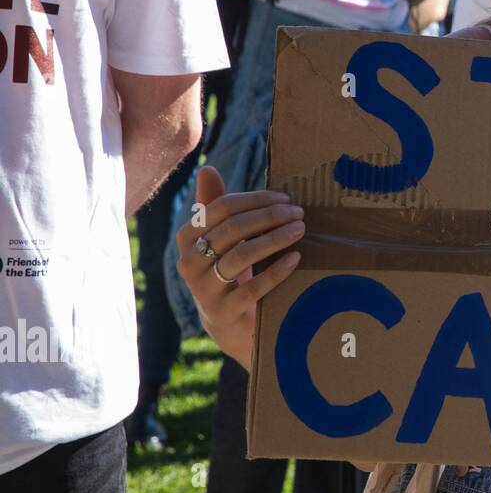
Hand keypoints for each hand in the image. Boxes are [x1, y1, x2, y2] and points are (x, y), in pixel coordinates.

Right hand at [175, 166, 304, 371]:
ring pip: (240, 255)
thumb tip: (207, 167)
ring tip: (300, 230)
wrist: (230, 324)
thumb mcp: (222, 239)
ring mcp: (203, 290)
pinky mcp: (223, 312)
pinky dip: (277, 271)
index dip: (255, 200)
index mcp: (187, 239)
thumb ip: (216, 205)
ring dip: (275, 239)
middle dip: (270, 217)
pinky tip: (296, 258)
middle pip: (232, 229)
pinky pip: (252, 287)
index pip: (221, 208)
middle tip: (299, 213)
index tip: (286, 198)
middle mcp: (188, 263)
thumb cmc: (228, 270)